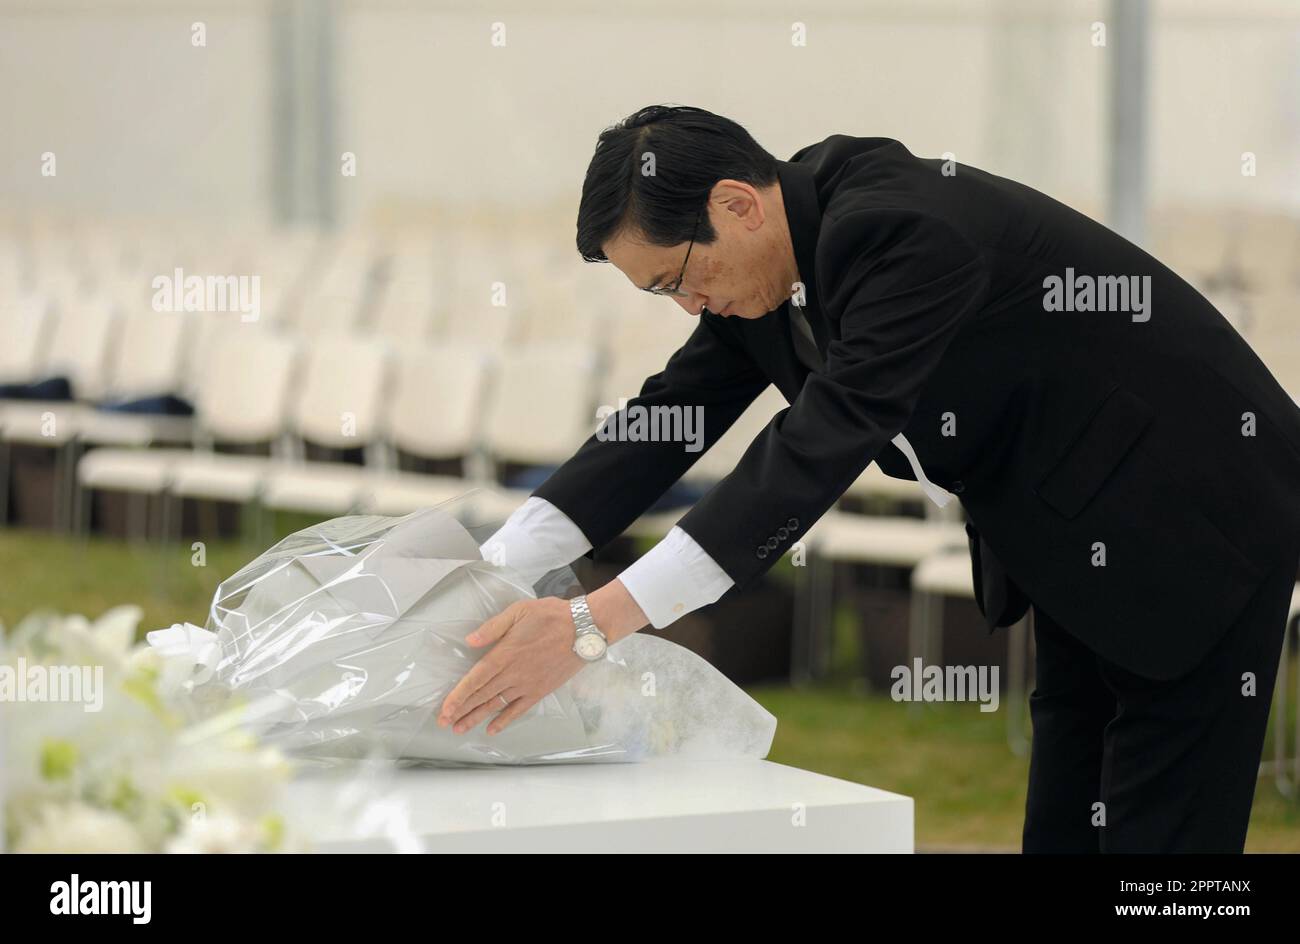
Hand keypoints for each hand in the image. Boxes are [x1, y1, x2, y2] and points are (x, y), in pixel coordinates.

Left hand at [437, 597, 585, 736]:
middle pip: (482, 696)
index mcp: (505, 653)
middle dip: (461, 710)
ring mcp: (527, 685)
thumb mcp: (519, 611)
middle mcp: (513, 674)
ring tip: (459, 729)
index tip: (445, 709)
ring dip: (476, 718)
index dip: (459, 696)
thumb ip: (493, 628)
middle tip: (443, 723)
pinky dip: (504, 720)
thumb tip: (470, 640)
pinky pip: (519, 709)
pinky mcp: (540, 690)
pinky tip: (492, 729)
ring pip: (496, 705)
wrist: (583, 629)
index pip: (476, 679)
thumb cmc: (551, 616)